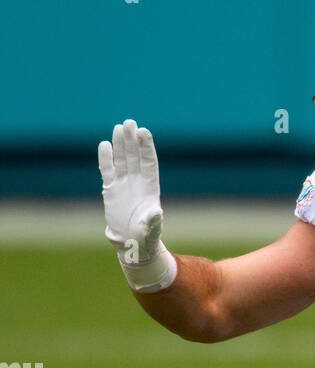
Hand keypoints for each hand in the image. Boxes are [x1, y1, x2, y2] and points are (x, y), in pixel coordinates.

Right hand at [98, 119, 164, 265]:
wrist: (132, 244)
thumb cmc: (145, 238)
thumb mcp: (150, 231)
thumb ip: (152, 222)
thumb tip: (156, 213)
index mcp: (150, 188)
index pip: (149, 162)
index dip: (146, 147)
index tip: (144, 132)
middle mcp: (137, 182)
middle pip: (135, 156)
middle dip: (132, 140)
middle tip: (129, 122)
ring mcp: (123, 184)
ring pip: (122, 159)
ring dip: (120, 144)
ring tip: (119, 127)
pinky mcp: (111, 190)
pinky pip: (107, 170)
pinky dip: (106, 158)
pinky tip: (104, 145)